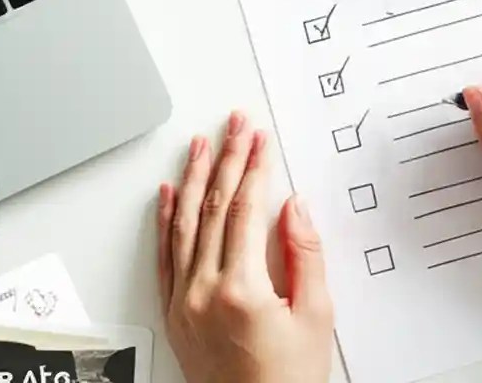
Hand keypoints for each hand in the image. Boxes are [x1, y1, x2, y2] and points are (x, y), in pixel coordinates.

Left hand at [157, 112, 333, 382]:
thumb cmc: (288, 381)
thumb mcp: (316, 316)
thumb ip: (305, 256)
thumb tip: (293, 208)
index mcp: (241, 289)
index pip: (247, 209)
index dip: (254, 167)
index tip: (260, 139)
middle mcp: (204, 292)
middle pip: (215, 208)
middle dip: (226, 160)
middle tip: (235, 125)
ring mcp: (184, 303)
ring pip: (184, 225)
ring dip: (193, 180)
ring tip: (200, 146)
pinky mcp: (175, 314)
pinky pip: (166, 257)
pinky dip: (166, 221)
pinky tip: (169, 195)